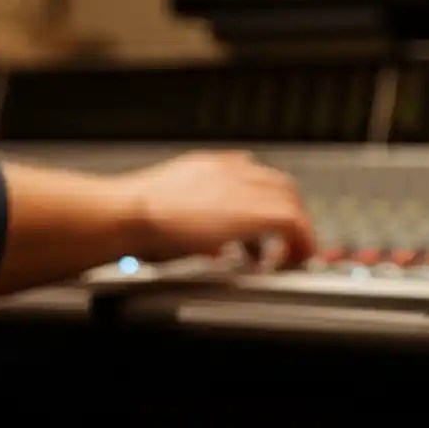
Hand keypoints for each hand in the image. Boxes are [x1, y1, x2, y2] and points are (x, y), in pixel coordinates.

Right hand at [113, 150, 315, 264]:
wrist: (130, 212)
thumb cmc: (136, 216)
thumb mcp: (170, 209)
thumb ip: (195, 215)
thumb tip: (210, 244)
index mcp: (211, 166)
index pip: (255, 176)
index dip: (267, 203)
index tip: (268, 225)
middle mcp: (233, 170)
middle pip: (280, 186)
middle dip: (287, 215)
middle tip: (286, 243)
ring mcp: (246, 187)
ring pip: (291, 201)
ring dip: (294, 230)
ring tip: (289, 255)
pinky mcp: (256, 210)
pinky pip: (294, 223)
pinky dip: (298, 242)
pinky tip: (288, 261)